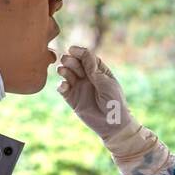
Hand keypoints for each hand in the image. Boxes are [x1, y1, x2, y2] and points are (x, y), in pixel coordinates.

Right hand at [56, 46, 174, 174]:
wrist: (112, 124)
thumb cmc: (114, 102)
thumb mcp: (107, 84)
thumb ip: (94, 70)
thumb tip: (84, 54)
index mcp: (98, 71)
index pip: (86, 57)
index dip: (79, 52)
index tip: (71, 49)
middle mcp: (87, 77)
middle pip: (75, 63)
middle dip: (70, 60)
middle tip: (67, 61)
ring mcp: (79, 87)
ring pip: (67, 73)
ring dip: (63, 70)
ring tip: (63, 71)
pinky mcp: (72, 98)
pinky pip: (63, 88)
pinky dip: (61, 85)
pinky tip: (64, 86)